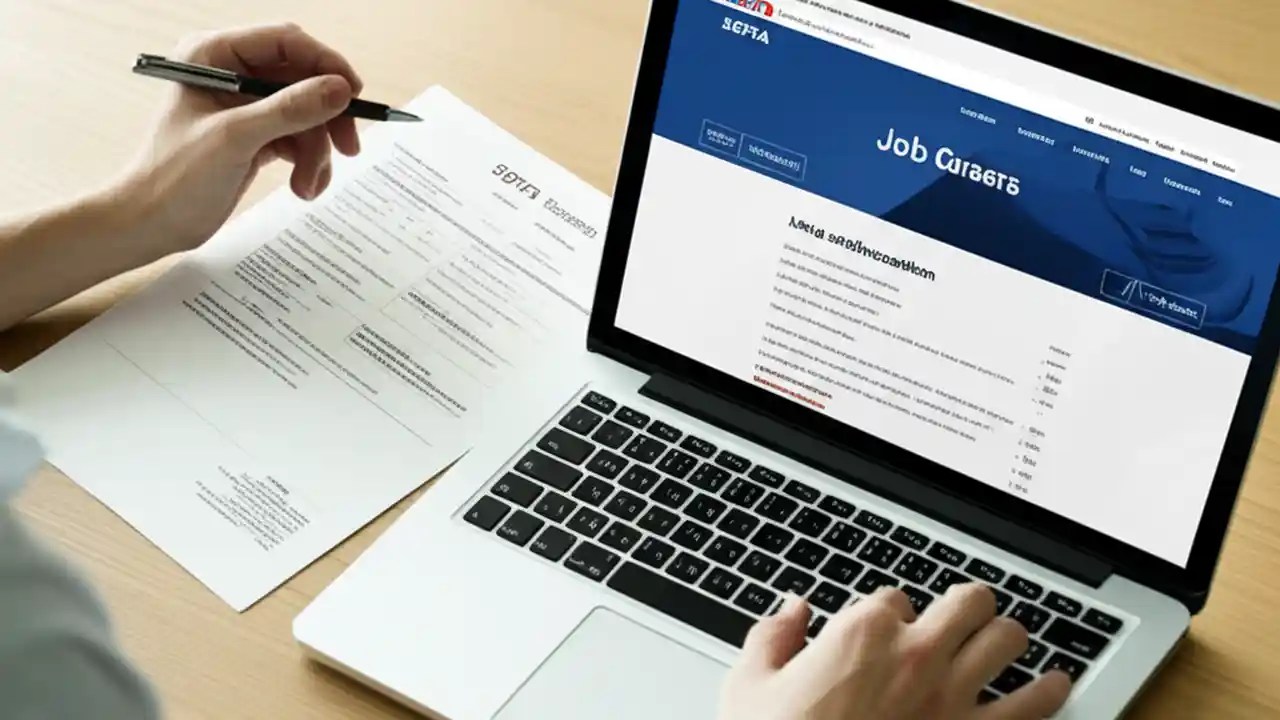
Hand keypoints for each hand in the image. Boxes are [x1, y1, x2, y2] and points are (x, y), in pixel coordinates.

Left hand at [118, 23, 363, 258]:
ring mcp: (245, 106)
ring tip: (309, 185)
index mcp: (214, 56)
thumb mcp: (235, 139)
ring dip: (317, 151)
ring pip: (307, 114)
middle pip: (303, 79)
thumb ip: (289, 110)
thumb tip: (339, 89)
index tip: (352, 95)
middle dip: (326, 118)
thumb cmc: (173, 178)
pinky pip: (299, 138)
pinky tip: (303, 187)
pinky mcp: (255, 135)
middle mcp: (232, 73)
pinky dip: (308, 163)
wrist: (150, 224)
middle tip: (348, 147)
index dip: (325, 64)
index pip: (285, 42)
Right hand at [719, 585, 1071, 719]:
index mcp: (861, 633)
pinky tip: (1056, 685)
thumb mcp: (750, 686)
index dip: (888, 610)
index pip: (894, 595)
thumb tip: (792, 611)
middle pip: (967, 601)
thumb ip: (772, 637)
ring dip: (1006, 637)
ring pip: (1008, 640)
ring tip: (1005, 640)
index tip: (882, 627)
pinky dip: (1050, 692)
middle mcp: (916, 654)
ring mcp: (953, 697)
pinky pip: (1033, 706)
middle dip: (965, 605)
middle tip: (960, 615)